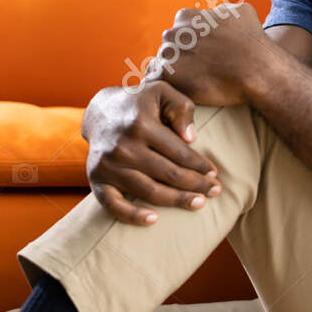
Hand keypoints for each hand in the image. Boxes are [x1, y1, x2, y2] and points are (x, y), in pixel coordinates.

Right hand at [83, 81, 220, 224]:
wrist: (99, 112)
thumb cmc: (139, 103)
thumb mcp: (162, 91)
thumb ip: (181, 108)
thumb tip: (191, 139)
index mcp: (141, 124)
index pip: (179, 152)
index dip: (200, 166)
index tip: (214, 173)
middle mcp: (122, 147)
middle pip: (168, 174)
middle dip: (196, 185)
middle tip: (215, 191)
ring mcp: (108, 165)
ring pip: (149, 191)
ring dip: (176, 201)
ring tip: (199, 204)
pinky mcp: (96, 180)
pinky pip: (113, 205)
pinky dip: (132, 216)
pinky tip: (154, 220)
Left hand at [148, 4, 273, 105]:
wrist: (257, 70)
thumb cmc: (252, 42)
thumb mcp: (240, 11)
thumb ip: (221, 11)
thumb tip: (216, 14)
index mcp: (186, 17)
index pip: (180, 30)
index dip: (192, 45)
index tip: (204, 56)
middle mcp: (174, 32)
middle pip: (170, 47)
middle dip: (182, 58)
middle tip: (200, 72)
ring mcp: (169, 53)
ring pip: (164, 64)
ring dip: (175, 73)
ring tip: (195, 83)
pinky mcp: (167, 75)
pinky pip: (156, 81)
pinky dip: (167, 86)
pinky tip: (182, 91)